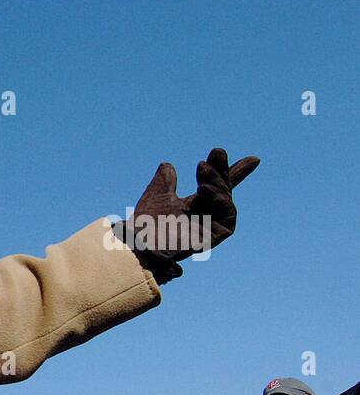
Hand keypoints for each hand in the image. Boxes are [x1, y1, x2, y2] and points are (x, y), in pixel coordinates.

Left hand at [122, 147, 259, 276]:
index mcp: (193, 206)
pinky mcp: (214, 238)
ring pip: (226, 202)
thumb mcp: (157, 194)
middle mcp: (204, 216)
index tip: (254, 159)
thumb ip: (166, 180)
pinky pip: (228, 217)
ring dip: (217, 183)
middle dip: (222, 170)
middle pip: (223, 191)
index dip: (233, 173)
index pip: (217, 186)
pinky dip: (221, 200)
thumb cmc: (144, 224)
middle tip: (216, 152)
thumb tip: (168, 164)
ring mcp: (210, 227)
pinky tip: (206, 189)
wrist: (140, 243)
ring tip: (202, 171)